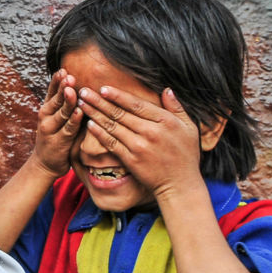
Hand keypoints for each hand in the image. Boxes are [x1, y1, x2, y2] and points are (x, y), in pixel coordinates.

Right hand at [30, 68, 81, 176]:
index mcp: (46, 109)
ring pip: (61, 112)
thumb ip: (63, 104)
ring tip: (72, 89)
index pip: (51, 91)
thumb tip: (76, 85)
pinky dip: (73, 119)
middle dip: (62, 87)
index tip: (62, 69)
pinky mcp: (59, 141)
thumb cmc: (55, 137)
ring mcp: (51, 129)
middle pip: (56, 99)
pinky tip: (79, 111)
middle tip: (68, 75)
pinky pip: (68, 128)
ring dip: (67, 100)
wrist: (45, 164)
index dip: (56, 81)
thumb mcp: (55, 118)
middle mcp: (46, 117)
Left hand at [77, 84, 204, 200]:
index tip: (103, 88)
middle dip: (99, 101)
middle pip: (120, 113)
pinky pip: (111, 143)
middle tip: (83, 91)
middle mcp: (150, 132)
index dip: (118, 95)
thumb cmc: (186, 155)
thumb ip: (176, 107)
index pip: (136, 104)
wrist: (181, 184)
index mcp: (165, 121)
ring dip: (95, 114)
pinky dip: (99, 133)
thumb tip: (166, 89)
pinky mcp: (131, 160)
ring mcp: (139, 146)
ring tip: (82, 104)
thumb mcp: (189, 127)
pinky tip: (89, 125)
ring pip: (112, 126)